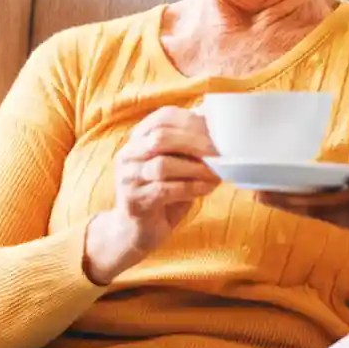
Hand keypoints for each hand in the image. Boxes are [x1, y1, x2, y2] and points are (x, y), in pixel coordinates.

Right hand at [84, 107, 219, 282]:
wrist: (138, 230)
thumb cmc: (164, 193)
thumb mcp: (177, 164)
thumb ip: (189, 147)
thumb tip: (220, 128)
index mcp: (138, 139)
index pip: (163, 117)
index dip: (192, 121)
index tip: (217, 131)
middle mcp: (128, 154)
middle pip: (161, 138)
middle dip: (196, 143)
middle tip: (220, 153)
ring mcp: (127, 178)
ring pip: (162, 164)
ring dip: (195, 168)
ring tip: (216, 174)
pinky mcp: (133, 201)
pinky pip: (164, 190)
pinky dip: (190, 188)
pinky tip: (207, 189)